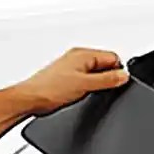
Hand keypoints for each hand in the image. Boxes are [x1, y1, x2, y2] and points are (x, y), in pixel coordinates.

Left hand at [14, 47, 129, 115]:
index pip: (113, 57)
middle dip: (105, 78)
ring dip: (94, 83)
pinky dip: (84, 86)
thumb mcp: (86, 85)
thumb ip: (108, 79)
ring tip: (82, 91)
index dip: (117, 72)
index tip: (113, 84)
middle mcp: (76, 56)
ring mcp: (70, 65)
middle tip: (94, 89)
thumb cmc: (49, 89)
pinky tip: (75, 93)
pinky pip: (84, 78)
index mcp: (82, 53)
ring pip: (95, 73)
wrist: (29, 99)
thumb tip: (124, 76)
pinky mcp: (65, 76)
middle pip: (105, 65)